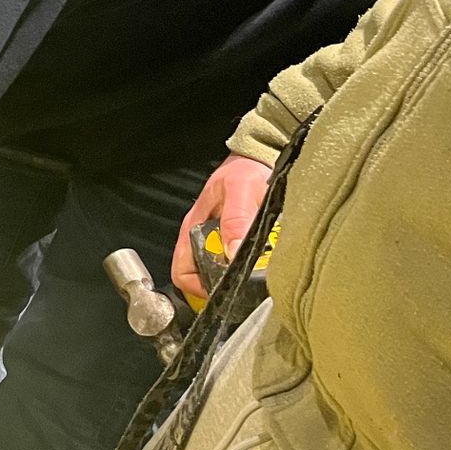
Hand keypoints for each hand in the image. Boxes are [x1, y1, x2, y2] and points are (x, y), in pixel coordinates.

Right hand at [171, 153, 271, 301]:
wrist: (262, 159)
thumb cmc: (245, 170)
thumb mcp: (240, 190)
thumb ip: (236, 219)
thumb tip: (232, 253)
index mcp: (193, 229)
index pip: (182, 270)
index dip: (197, 286)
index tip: (222, 290)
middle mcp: (204, 239)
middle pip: (205, 276)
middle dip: (225, 282)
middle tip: (249, 279)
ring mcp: (222, 241)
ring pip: (226, 272)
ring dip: (243, 274)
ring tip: (262, 268)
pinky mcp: (240, 242)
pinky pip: (243, 263)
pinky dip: (255, 266)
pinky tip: (268, 259)